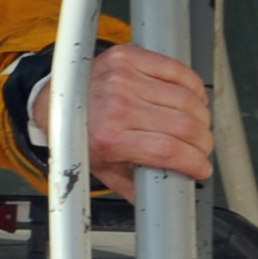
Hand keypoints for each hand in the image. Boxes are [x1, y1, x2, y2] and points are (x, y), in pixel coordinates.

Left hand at [84, 44, 213, 200]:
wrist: (55, 102)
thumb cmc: (80, 135)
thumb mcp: (103, 168)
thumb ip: (135, 186)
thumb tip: (166, 201)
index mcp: (109, 138)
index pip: (169, 151)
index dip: (195, 162)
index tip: (201, 168)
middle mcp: (116, 105)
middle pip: (184, 125)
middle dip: (202, 142)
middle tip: (201, 149)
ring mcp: (123, 78)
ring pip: (186, 98)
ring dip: (201, 116)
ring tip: (198, 126)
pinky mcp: (129, 57)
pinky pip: (177, 70)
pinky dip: (193, 87)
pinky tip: (193, 99)